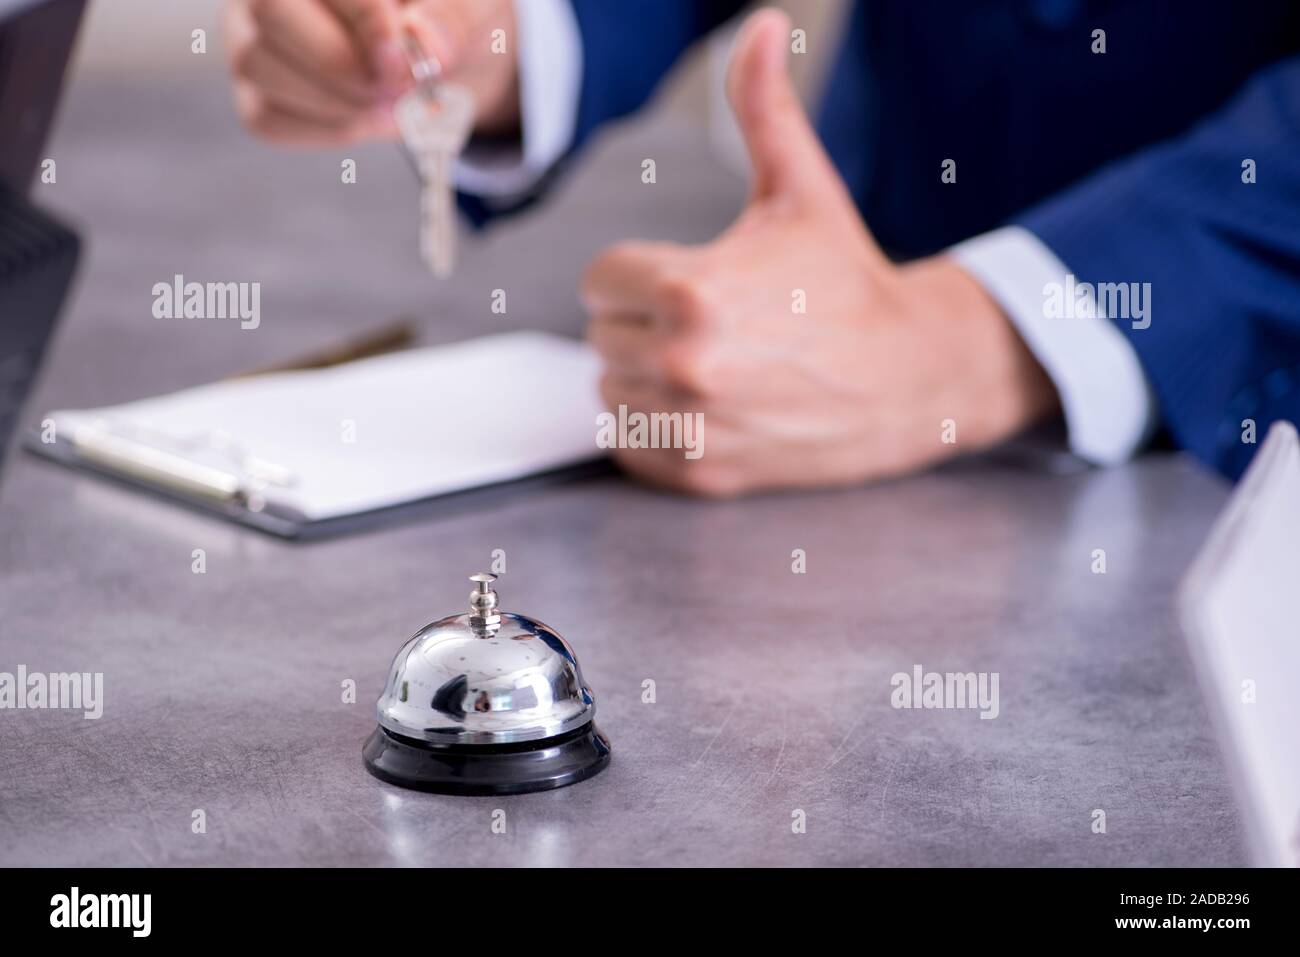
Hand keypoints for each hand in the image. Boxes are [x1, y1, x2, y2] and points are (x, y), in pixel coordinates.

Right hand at [224, 0, 517, 145]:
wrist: (431, 55)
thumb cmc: (439, 16)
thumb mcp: (463, 8)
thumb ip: (448, 19)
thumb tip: (425, 46)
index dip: (365, 22)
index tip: (402, 58)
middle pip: (270, 15)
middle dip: (345, 66)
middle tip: (400, 87)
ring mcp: (246, 37)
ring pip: (264, 71)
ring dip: (343, 103)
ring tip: (394, 102)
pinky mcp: (252, 94)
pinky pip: (271, 120)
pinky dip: (330, 128)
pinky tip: (367, 115)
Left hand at [581, 9, 1058, 496]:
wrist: (911, 378)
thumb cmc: (848, 282)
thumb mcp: (802, 190)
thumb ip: (763, 108)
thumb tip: (762, 24)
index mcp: (692, 290)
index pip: (597, 281)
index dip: (636, 275)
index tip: (684, 278)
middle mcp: (684, 365)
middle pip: (601, 338)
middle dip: (643, 325)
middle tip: (710, 323)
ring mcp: (692, 427)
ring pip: (611, 394)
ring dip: (645, 378)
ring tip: (711, 364)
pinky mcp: (702, 474)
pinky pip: (630, 449)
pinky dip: (654, 432)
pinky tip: (708, 407)